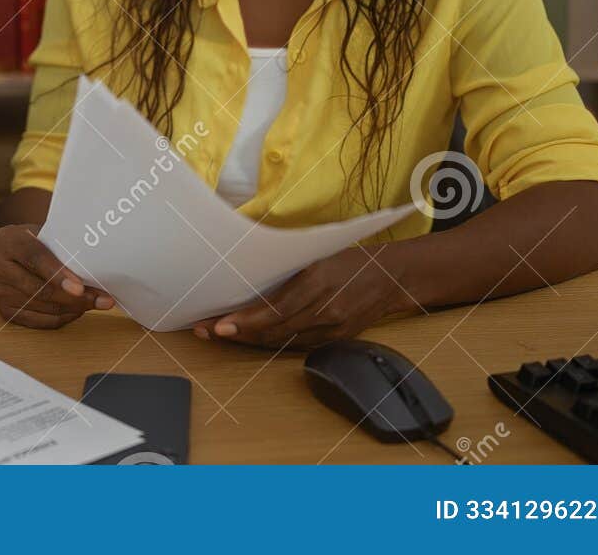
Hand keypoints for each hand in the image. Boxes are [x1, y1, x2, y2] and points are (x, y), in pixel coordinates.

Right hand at [0, 224, 114, 328]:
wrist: (13, 250)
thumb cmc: (36, 240)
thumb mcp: (46, 233)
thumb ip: (62, 247)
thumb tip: (97, 266)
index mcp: (7, 240)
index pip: (34, 258)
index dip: (58, 274)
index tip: (79, 287)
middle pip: (39, 288)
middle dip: (74, 297)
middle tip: (101, 299)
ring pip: (41, 306)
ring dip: (72, 308)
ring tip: (94, 304)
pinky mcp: (3, 309)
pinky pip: (37, 320)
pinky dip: (61, 317)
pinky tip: (76, 311)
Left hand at [192, 244, 411, 348]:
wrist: (391, 275)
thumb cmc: (348, 257)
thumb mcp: (315, 253)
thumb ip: (284, 267)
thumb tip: (243, 274)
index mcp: (318, 282)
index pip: (274, 310)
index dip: (245, 322)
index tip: (218, 326)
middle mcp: (326, 310)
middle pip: (274, 331)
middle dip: (237, 333)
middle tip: (205, 330)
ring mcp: (333, 328)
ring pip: (282, 342)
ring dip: (250, 340)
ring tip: (220, 333)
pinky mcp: (337, 338)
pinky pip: (297, 345)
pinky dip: (272, 342)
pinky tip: (251, 337)